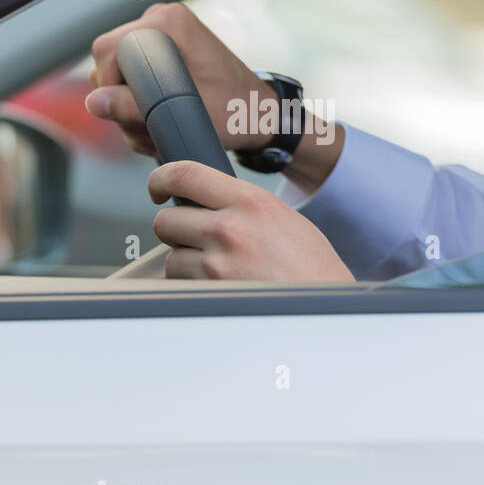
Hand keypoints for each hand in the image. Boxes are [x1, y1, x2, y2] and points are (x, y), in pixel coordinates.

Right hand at [85, 2, 271, 156]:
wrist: (259, 114)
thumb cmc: (233, 112)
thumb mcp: (179, 113)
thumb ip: (132, 107)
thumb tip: (94, 102)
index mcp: (169, 23)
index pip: (107, 49)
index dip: (109, 86)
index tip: (131, 112)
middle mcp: (160, 21)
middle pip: (106, 63)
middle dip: (120, 101)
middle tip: (149, 124)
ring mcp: (159, 37)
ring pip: (114, 77)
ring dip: (128, 109)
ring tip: (159, 126)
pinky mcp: (158, 54)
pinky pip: (127, 80)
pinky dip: (137, 106)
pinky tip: (159, 120)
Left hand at [149, 161, 353, 281]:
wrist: (326, 310)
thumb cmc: (309, 267)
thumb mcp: (281, 218)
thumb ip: (240, 205)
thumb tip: (199, 200)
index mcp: (251, 202)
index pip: (185, 174)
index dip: (161, 178)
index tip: (158, 186)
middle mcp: (230, 229)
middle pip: (166, 220)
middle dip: (175, 229)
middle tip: (195, 238)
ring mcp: (217, 265)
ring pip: (171, 257)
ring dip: (186, 262)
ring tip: (221, 269)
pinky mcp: (209, 293)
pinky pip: (181, 284)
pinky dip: (192, 285)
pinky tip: (221, 286)